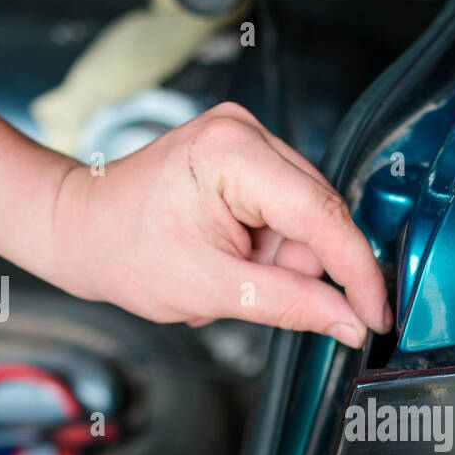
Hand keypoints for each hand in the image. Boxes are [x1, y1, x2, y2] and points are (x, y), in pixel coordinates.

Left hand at [45, 102, 390, 346]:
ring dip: (280, 261)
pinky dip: (270, 247)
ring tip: (226, 273)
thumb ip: (289, 305)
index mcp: (232, 153)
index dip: (357, 274)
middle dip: (301, 268)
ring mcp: (247, 140)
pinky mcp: (246, 156)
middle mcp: (246, 132)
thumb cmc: (122, 249)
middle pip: (319, 217)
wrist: (79, 228)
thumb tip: (348, 322)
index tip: (376, 315)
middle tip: (258, 295)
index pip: (323, 218)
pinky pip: (288, 213)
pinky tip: (233, 257)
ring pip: (307, 221)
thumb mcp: (210, 289)